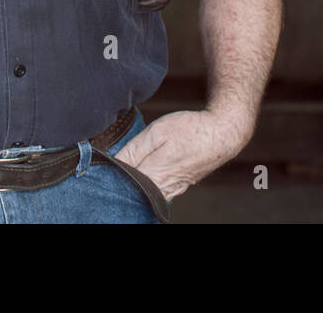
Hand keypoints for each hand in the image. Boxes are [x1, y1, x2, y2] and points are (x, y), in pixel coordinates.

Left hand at [111, 109, 250, 201]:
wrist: (223, 133)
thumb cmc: (191, 130)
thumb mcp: (157, 132)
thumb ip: (133, 150)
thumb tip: (112, 162)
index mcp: (153, 176)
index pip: (121, 183)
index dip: (108, 174)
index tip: (99, 164)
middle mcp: (163, 189)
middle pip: (132, 191)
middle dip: (119, 180)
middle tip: (109, 165)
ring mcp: (172, 190)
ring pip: (144, 192)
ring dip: (132, 182)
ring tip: (126, 166)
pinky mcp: (179, 187)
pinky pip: (156, 190)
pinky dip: (146, 183)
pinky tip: (144, 170)